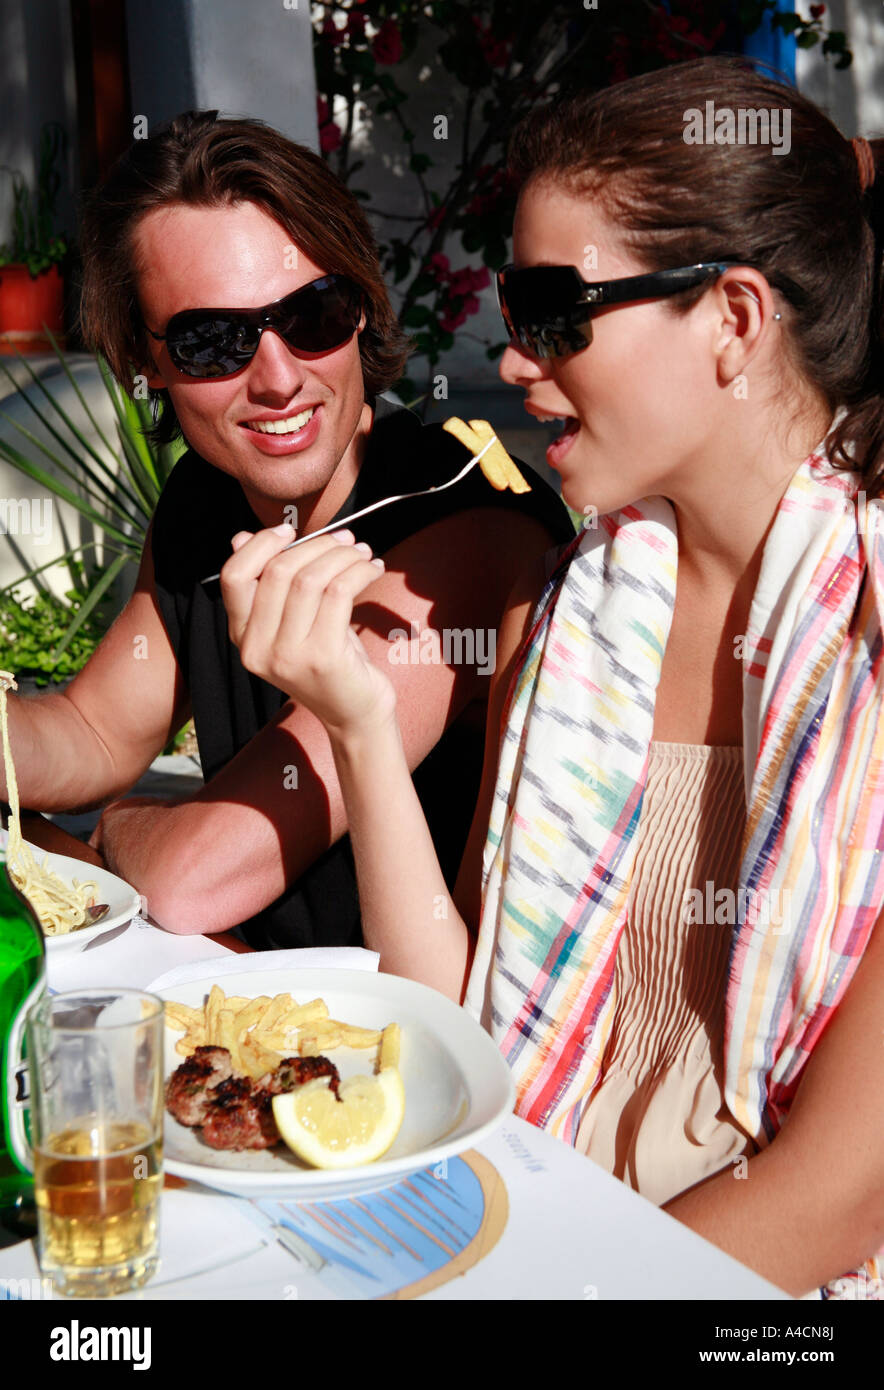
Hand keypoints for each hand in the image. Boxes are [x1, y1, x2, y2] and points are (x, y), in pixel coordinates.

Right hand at [220, 524, 397, 735]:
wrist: (353, 712)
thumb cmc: (326, 660)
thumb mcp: (291, 622)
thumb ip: (269, 585)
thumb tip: (241, 537)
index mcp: (242, 637)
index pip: (234, 577)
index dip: (261, 545)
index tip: (290, 532)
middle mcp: (257, 649)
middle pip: (277, 572)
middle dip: (316, 545)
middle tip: (346, 539)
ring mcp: (288, 656)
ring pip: (309, 579)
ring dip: (342, 556)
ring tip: (362, 553)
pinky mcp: (322, 658)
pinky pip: (339, 593)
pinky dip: (360, 572)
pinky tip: (372, 569)